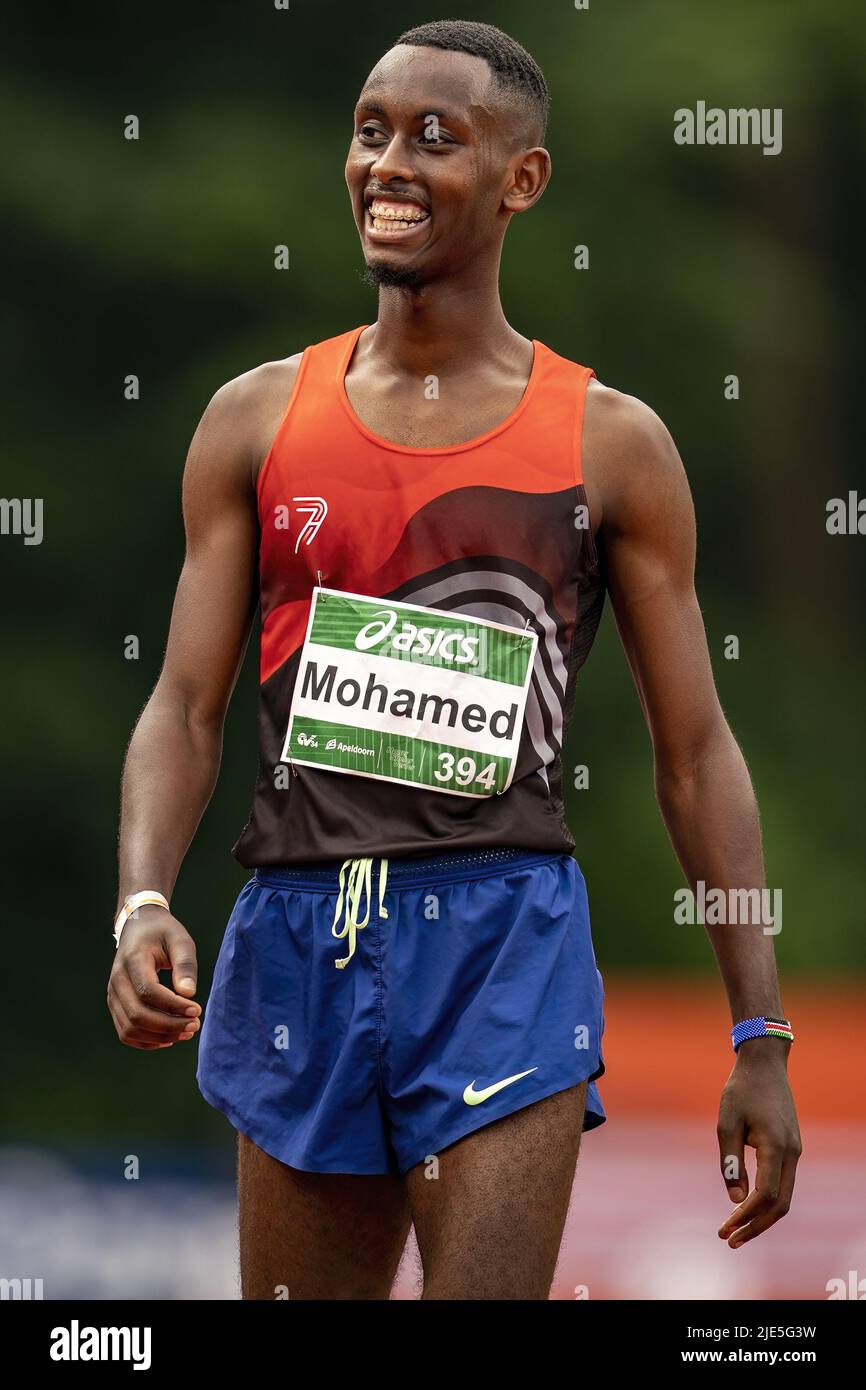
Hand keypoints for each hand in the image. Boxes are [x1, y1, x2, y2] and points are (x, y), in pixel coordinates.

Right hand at [107, 906, 200, 1049]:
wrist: (139, 927)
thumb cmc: (163, 933)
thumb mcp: (180, 939)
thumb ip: (185, 964)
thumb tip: (188, 994)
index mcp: (132, 960)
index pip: (148, 992)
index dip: (173, 1006)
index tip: (197, 1009)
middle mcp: (117, 980)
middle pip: (137, 1015)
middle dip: (168, 1025)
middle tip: (195, 1025)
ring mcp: (113, 994)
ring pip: (130, 1029)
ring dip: (159, 1036)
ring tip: (185, 1032)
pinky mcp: (115, 1005)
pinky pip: (126, 1032)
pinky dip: (146, 1041)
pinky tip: (169, 1037)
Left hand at [716, 1041, 800, 1247]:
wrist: (764, 1063)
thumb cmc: (741, 1089)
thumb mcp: (726, 1121)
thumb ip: (729, 1160)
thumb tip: (734, 1197)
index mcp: (775, 1145)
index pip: (764, 1194)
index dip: (745, 1216)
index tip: (724, 1229)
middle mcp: (792, 1152)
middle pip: (780, 1205)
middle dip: (756, 1226)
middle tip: (730, 1241)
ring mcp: (795, 1151)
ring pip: (785, 1197)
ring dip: (762, 1217)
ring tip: (736, 1230)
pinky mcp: (791, 1147)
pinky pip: (783, 1183)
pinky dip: (767, 1201)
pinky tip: (746, 1206)